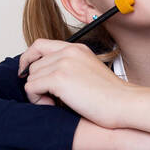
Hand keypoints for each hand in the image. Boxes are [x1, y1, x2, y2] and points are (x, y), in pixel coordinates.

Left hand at [20, 39, 134, 127]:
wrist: (124, 103)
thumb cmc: (111, 95)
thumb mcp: (90, 71)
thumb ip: (70, 66)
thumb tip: (45, 76)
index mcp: (77, 49)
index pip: (40, 45)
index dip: (28, 58)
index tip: (25, 73)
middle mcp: (69, 52)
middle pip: (33, 65)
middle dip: (36, 83)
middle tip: (51, 97)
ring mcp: (63, 63)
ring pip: (30, 77)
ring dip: (37, 93)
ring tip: (55, 102)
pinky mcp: (58, 78)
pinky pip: (31, 88)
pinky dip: (36, 100)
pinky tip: (52, 105)